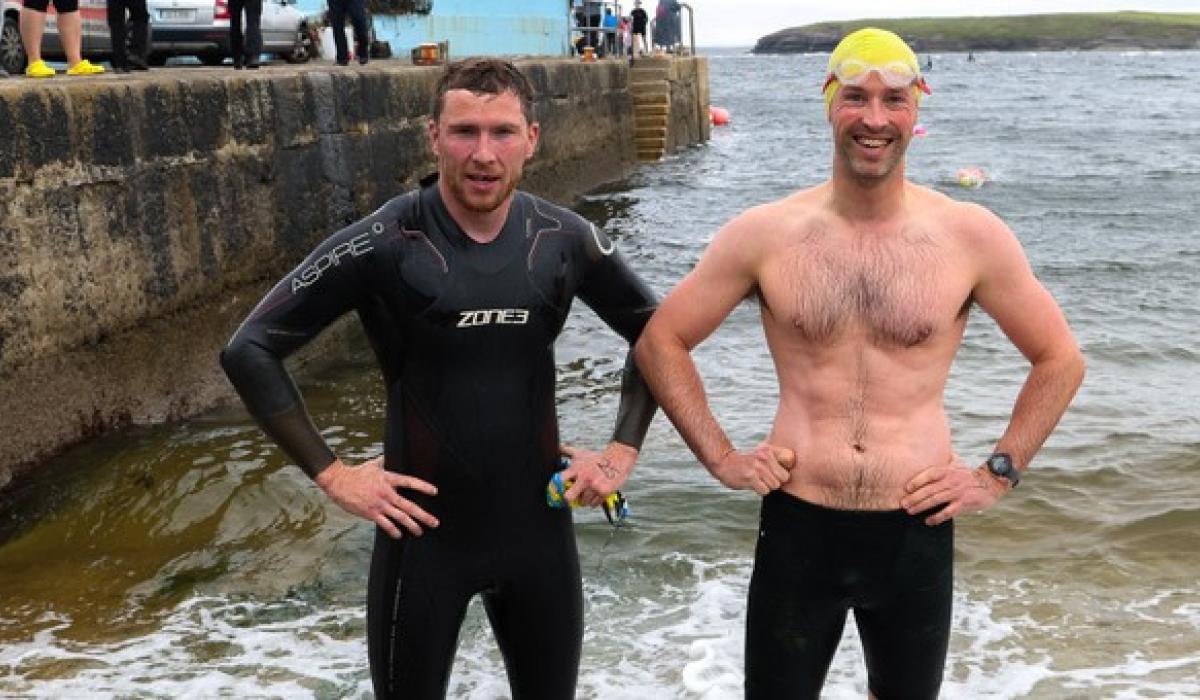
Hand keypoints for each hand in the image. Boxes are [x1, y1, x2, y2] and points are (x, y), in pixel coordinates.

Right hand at [315, 456, 439, 538]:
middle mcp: (386, 493)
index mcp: (388, 479)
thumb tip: (391, 455)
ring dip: (412, 525)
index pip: (409, 482)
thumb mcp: (374, 465)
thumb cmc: (356, 473)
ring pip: (400, 517)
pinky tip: (399, 535)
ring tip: (420, 531)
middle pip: (408, 506)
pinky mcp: (371, 513)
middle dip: (423, 515)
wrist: (338, 482)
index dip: (423, 487)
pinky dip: (393, 530)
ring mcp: (379, 504)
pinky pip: (385, 524)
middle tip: (434, 522)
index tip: (434, 492)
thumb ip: (385, 461)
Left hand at [560, 442, 637, 506]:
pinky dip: (593, 502)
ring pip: (582, 503)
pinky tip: (595, 493)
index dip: (556, 487)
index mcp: (577, 469)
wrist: (617, 460)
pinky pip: (593, 504)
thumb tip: (557, 446)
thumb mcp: (580, 453)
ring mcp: (594, 486)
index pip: (560, 480)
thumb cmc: (597, 458)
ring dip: (583, 500)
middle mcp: (584, 478)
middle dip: (568, 498)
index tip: (557, 489)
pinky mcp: (603, 492)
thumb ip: (566, 451)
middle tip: (571, 496)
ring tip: (587, 491)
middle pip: (568, 497)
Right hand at [710, 443, 794, 494]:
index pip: (790, 461)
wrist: (724, 462)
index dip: (785, 469)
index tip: (777, 470)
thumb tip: (793, 463)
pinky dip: (760, 490)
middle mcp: (764, 456)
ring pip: (775, 485)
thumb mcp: (761, 452)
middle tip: (766, 478)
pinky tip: (752, 484)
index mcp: (768, 450)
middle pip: (784, 478)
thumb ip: (777, 456)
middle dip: (777, 480)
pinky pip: (765, 491)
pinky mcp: (750, 478)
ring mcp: (757, 467)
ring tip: (758, 480)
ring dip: (767, 486)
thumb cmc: (746, 460)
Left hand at [901, 455, 1007, 525]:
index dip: (917, 480)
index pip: (929, 474)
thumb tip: (932, 450)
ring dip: (921, 506)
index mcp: (948, 470)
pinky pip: (947, 512)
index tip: (907, 488)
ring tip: (910, 511)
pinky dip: (936, 517)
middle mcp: (951, 481)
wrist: (992, 482)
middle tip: (903, 504)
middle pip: (928, 489)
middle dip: (914, 497)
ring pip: (935, 500)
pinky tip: (928, 521)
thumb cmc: (970, 474)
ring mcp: (957, 493)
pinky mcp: (963, 503)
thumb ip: (944, 459)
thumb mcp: (957, 463)